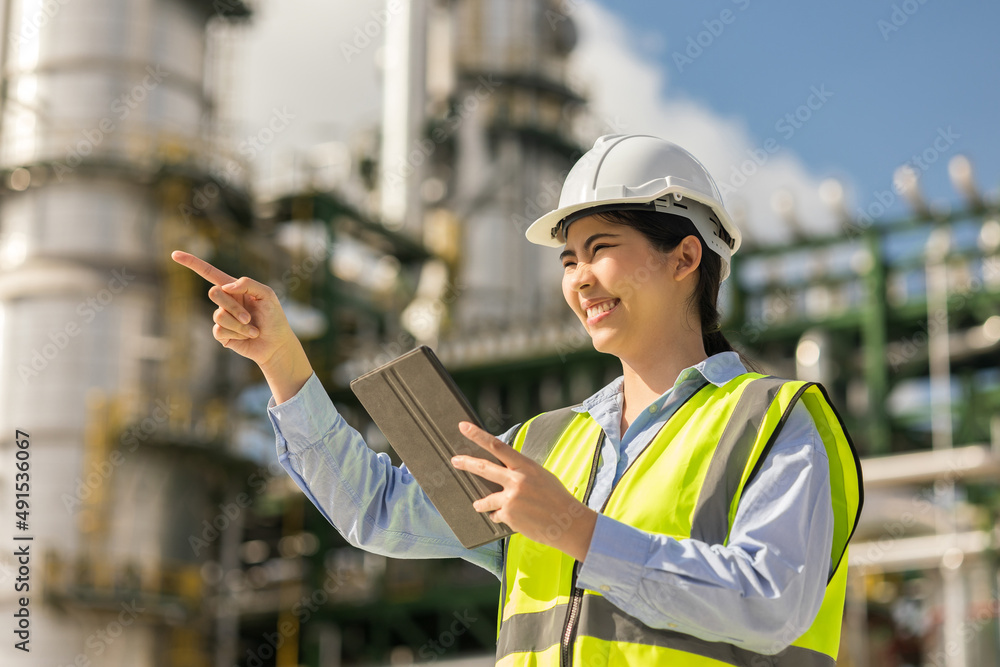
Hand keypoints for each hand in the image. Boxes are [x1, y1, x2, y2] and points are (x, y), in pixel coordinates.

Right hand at [170, 250, 312, 402]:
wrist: (276, 344)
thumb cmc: (274, 317)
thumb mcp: (267, 294)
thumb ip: (248, 283)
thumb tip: (225, 287)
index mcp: (234, 288)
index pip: (209, 273)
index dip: (192, 263)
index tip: (174, 254)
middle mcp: (225, 301)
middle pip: (214, 293)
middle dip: (234, 307)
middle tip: (249, 317)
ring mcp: (221, 318)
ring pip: (219, 316)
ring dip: (239, 324)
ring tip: (252, 329)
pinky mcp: (221, 335)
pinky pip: (220, 331)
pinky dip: (237, 334)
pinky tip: (247, 337)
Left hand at [451, 421, 597, 560]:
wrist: (568, 523)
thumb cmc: (557, 498)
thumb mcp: (541, 476)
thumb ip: (521, 471)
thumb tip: (502, 471)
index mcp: (525, 466)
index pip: (497, 446)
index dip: (478, 435)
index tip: (464, 426)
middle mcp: (516, 480)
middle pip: (483, 468)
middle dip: (466, 463)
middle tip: (455, 460)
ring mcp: (511, 498)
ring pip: (485, 499)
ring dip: (481, 503)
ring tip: (478, 505)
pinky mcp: (509, 515)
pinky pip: (496, 514)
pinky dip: (500, 516)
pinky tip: (514, 518)